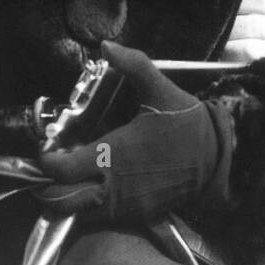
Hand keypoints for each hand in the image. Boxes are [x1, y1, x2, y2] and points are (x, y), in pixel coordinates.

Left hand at [35, 41, 225, 223]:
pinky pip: (99, 219)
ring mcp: (123, 206)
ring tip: (69, 175)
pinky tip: (94, 184)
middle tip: (52, 166)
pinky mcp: (134, 215)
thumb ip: (132, 64)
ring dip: (66, 197)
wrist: (217, 158)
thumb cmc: (184, 123)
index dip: (46, 161)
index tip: (47, 148)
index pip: (61, 170)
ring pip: (77, 214)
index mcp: (112, 154)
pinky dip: (88, 207)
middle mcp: (112, 186)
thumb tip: (105, 45)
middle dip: (48, 186)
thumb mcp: (160, 88)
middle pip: (60, 200)